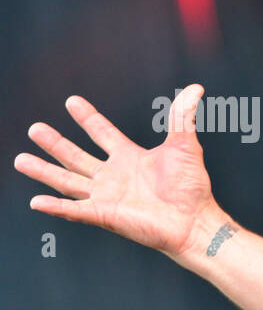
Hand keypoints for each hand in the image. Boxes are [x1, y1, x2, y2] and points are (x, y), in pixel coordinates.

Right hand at [14, 84, 218, 257]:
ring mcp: (107, 197)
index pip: (102, 133)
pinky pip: (75, 211)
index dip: (87, 118)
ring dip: (44, 171)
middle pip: (76, 157)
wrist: (195, 220)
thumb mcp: (184, 146)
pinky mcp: (106, 215)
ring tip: (21, 160)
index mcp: (129, 158)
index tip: (72, 102)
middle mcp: (114, 176)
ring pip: (67, 182)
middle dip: (55, 143)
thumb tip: (195, 89)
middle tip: (35, 128)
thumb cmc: (191, 187)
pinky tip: (37, 201)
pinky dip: (55, 207)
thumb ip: (182, 117)